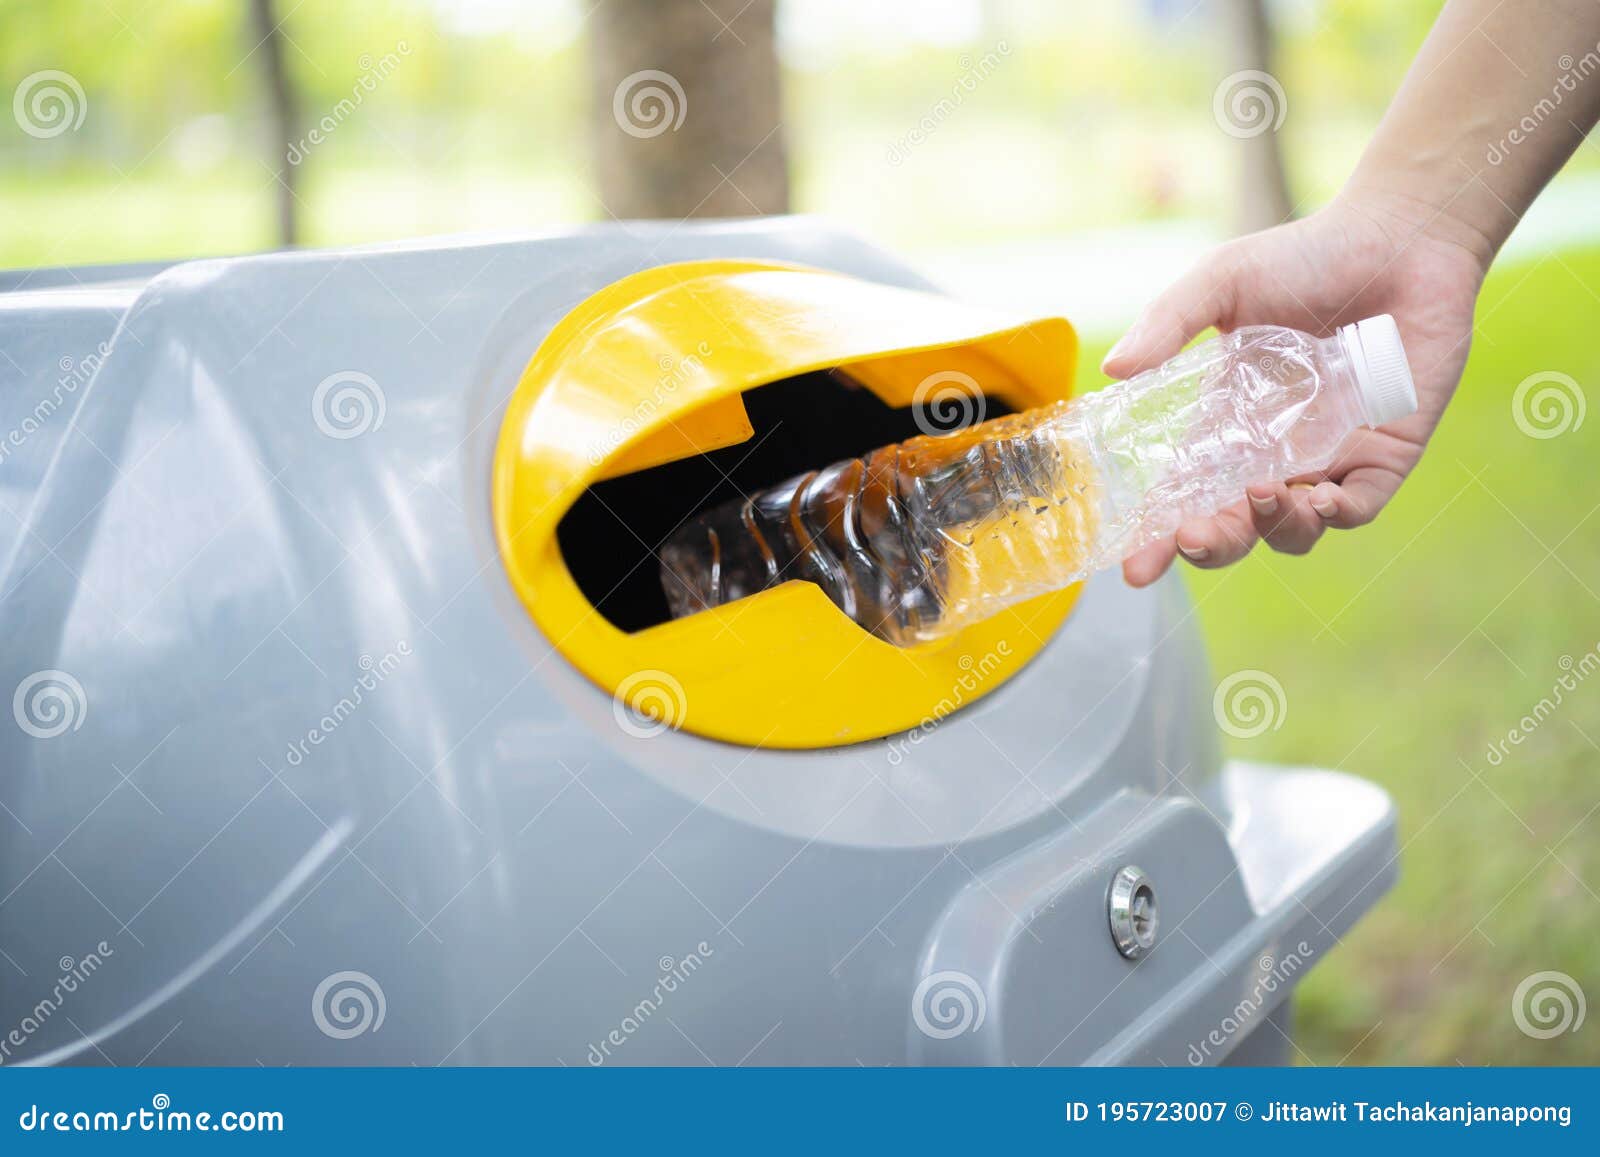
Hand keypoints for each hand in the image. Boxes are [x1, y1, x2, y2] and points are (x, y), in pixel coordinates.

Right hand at [1101, 189, 1490, 586]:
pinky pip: (1358, 507)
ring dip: (1273, 529)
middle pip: (1235, 528)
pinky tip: (1321, 498)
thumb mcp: (1222, 282)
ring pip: (1295, 530)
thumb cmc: (1308, 255)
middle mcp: (1273, 453)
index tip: (1133, 569)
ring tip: (1263, 497)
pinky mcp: (1386, 454)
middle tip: (1195, 538)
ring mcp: (1329, 458)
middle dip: (1212, 545)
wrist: (1401, 238)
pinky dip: (1336, 515)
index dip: (1157, 537)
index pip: (1183, 496)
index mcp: (1226, 425)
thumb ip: (1169, 324)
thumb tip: (1114, 369)